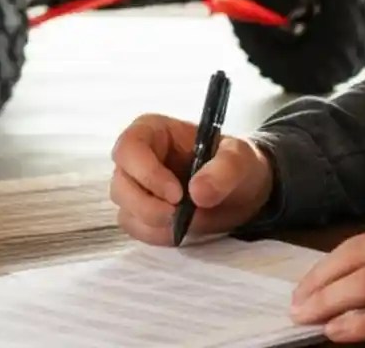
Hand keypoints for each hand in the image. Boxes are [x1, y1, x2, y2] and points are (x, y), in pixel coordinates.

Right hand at [108, 113, 273, 244]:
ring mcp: (136, 186)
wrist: (243, 191)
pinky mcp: (140, 212)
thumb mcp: (240, 158)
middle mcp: (137, 157)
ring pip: (125, 209)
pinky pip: (135, 227)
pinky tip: (180, 229)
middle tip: (180, 215)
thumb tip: (197, 193)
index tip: (177, 195)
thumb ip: (223, 170)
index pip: (129, 148)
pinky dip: (156, 235)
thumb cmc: (237, 164)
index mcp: (153, 131)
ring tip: (186, 222)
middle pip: (121, 183)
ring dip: (153, 222)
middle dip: (148, 205)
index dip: (146, 173)